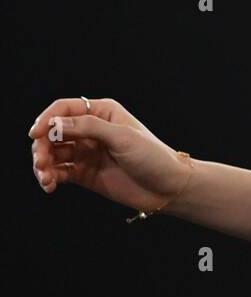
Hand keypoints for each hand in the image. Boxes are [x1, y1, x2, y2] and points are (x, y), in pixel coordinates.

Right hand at [28, 96, 190, 216]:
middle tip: (41, 163)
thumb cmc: (153, 156)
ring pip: (53, 153)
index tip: (35, 134)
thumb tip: (55, 124)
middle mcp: (91, 130)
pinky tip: (50, 186)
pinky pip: (59, 172)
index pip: (64, 109)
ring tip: (46, 178)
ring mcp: (87, 152)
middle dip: (42, 146)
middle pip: (53, 132)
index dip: (46, 119)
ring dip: (43, 164)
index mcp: (102, 113)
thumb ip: (89, 128)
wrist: (169, 187)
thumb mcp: (122, 137)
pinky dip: (50, 178)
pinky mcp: (85, 173)